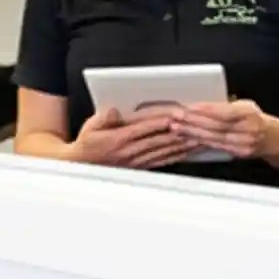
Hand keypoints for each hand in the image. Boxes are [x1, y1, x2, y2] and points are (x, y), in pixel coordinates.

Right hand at [70, 107, 196, 168]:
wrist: (81, 165)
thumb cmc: (86, 144)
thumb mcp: (90, 126)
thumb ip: (103, 119)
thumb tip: (114, 111)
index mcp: (119, 139)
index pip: (145, 129)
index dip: (162, 122)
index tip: (176, 115)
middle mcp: (130, 152)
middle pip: (159, 140)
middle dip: (179, 132)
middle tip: (195, 125)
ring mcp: (136, 161)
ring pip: (163, 151)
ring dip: (181, 145)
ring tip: (197, 138)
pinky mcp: (139, 167)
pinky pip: (161, 161)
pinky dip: (174, 156)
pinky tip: (185, 152)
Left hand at [171, 99, 278, 159]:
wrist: (274, 139)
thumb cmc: (257, 118)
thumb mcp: (245, 105)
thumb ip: (226, 105)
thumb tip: (203, 103)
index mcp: (249, 113)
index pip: (225, 112)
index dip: (206, 110)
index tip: (189, 107)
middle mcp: (247, 129)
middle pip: (216, 126)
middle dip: (194, 121)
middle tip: (177, 117)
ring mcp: (243, 143)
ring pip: (213, 137)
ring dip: (192, 132)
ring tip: (177, 127)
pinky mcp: (237, 153)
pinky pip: (215, 146)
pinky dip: (200, 141)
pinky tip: (188, 137)